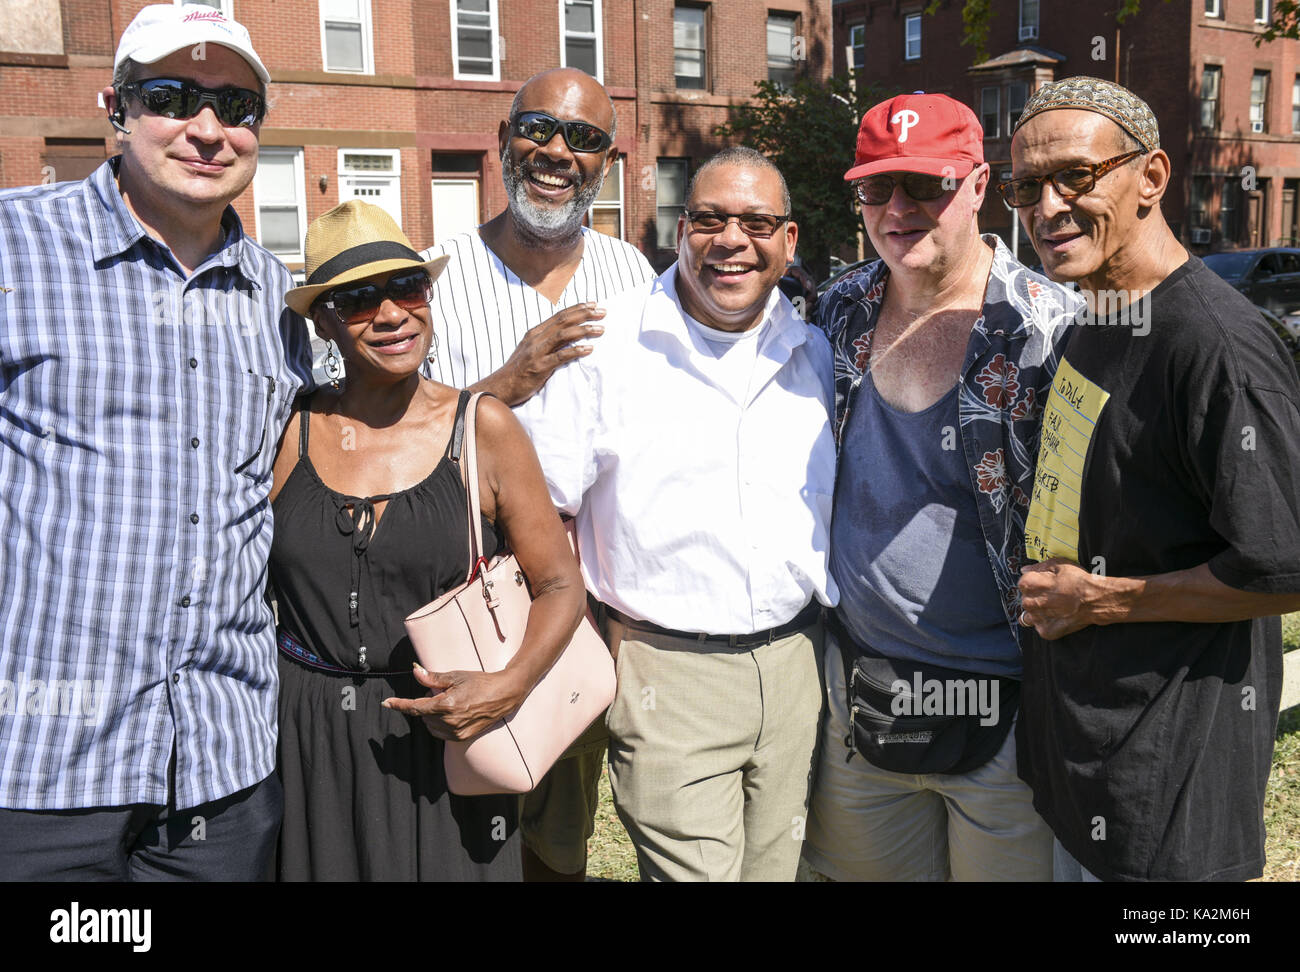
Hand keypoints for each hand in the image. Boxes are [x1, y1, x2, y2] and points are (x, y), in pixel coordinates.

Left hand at [382, 664, 525, 740]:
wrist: (504, 694)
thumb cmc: (481, 682)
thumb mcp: (456, 676)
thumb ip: (432, 678)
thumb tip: (415, 671)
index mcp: (446, 705)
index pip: (415, 706)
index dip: (399, 704)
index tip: (386, 703)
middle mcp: (449, 721)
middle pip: (423, 715)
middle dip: (425, 703)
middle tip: (441, 692)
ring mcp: (456, 731)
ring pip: (431, 725)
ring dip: (432, 714)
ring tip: (449, 701)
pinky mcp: (462, 737)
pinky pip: (441, 732)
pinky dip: (440, 723)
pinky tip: (451, 713)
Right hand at [484, 303, 605, 405]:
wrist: (500, 387)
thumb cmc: (518, 371)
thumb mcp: (531, 350)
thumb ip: (547, 342)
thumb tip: (568, 336)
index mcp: (535, 333)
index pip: (559, 316)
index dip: (577, 308)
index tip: (593, 305)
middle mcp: (536, 339)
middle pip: (564, 321)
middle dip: (585, 315)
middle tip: (602, 312)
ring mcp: (537, 352)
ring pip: (564, 335)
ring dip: (584, 330)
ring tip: (601, 329)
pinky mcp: (539, 367)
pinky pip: (561, 356)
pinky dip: (576, 351)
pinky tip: (589, 349)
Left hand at [1017, 557, 1109, 640]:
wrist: (1095, 600)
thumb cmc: (1078, 580)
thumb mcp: (1059, 564)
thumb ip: (1038, 567)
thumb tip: (1024, 570)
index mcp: (1029, 585)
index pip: (1023, 583)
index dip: (1036, 582)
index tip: (1047, 583)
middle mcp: (1028, 603)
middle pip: (1026, 600)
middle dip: (1036, 597)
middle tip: (1053, 596)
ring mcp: (1037, 619)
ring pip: (1028, 615)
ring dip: (1038, 612)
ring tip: (1054, 608)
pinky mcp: (1045, 631)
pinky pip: (1039, 626)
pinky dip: (1046, 623)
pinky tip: (1058, 616)